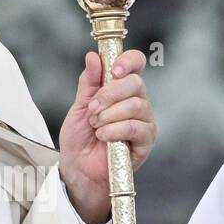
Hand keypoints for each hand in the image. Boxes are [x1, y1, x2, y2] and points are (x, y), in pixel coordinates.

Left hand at [58, 49, 156, 223]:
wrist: (78, 166)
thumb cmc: (80, 137)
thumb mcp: (79, 106)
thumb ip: (89, 82)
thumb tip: (93, 56)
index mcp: (122, 89)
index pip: (136, 64)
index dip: (128, 61)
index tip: (114, 69)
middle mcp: (137, 102)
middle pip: (136, 83)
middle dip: (109, 94)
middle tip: (93, 108)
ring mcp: (144, 121)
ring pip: (135, 105)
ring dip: (108, 115)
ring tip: (96, 126)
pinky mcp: (146, 141)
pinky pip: (135, 127)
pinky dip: (114, 130)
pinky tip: (103, 136)